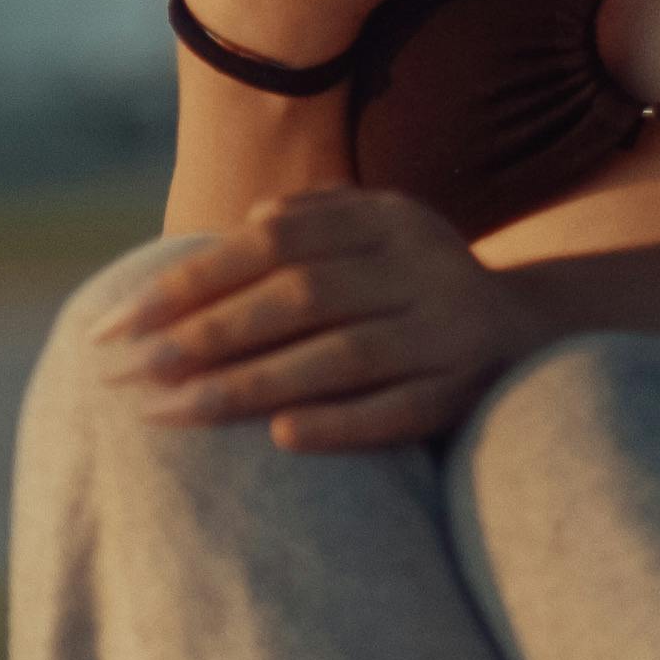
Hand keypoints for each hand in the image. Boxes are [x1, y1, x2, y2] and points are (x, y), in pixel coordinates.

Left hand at [91, 190, 548, 452]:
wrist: (542, 335)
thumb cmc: (420, 287)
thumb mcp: (383, 231)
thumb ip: (315, 219)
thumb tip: (240, 229)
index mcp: (388, 219)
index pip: (273, 240)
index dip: (191, 278)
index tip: (117, 322)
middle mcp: (421, 267)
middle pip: (299, 295)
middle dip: (203, 333)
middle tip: (124, 372)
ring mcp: (448, 332)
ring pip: (341, 355)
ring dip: (248, 384)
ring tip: (168, 413)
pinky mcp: (468, 394)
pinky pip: (400, 411)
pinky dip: (341, 423)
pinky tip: (279, 440)